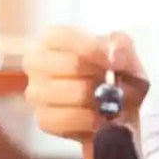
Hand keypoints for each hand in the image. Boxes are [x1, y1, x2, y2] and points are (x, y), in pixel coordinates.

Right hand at [24, 27, 149, 143]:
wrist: (114, 107)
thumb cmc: (113, 73)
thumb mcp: (123, 52)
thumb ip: (122, 46)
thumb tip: (113, 59)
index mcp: (52, 38)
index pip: (65, 37)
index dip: (94, 49)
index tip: (112, 63)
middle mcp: (36, 62)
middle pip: (73, 65)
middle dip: (101, 77)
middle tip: (111, 83)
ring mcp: (36, 91)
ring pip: (74, 94)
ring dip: (99, 100)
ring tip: (106, 101)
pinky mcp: (43, 119)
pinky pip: (67, 120)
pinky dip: (90, 121)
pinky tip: (97, 118)